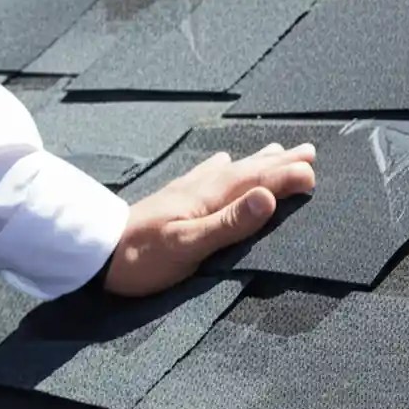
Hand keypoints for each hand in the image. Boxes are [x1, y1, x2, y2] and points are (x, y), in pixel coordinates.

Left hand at [105, 143, 316, 295]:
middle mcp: (199, 188)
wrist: (94, 254)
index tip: (314, 173)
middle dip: (279, 162)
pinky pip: (206, 175)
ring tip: (276, 150)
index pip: (257, 182)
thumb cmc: (140, 258)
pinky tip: (220, 162)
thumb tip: (268, 197)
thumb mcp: (187, 246)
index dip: (287, 177)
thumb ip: (228, 223)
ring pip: (230, 170)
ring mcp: (184, 192)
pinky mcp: (170, 200)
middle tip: (310, 151)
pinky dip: (223, 167)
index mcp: (209, 198)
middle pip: (247, 170)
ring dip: (256, 161)